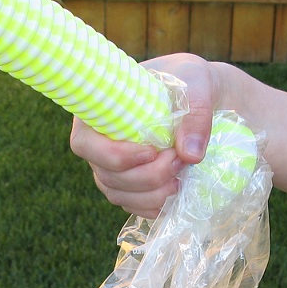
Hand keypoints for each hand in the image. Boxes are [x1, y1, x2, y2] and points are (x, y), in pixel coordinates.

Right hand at [70, 54, 219, 217]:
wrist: (201, 100)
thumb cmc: (189, 81)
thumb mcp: (197, 85)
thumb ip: (196, 115)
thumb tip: (190, 155)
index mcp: (99, 110)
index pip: (85, 143)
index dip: (113, 156)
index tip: (150, 152)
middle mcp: (98, 142)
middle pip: (107, 175)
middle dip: (146, 177)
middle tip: (180, 162)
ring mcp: (112, 167)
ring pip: (119, 194)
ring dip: (153, 194)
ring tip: (182, 178)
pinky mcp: (129, 185)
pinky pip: (133, 205)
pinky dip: (155, 206)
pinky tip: (177, 194)